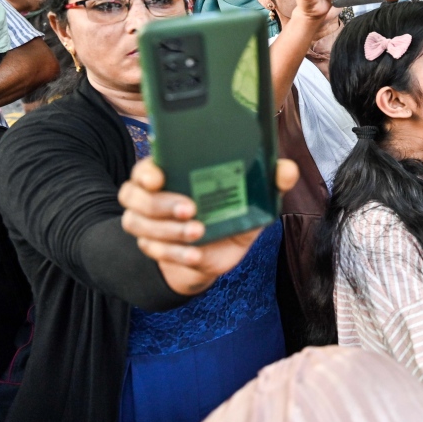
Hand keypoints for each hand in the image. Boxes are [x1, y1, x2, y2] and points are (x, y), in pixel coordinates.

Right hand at [119, 158, 299, 295]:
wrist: (216, 252)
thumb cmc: (231, 214)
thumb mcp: (253, 199)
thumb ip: (269, 182)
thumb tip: (287, 169)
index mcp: (173, 173)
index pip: (145, 167)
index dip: (146, 171)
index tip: (158, 176)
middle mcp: (152, 196)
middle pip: (135, 196)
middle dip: (161, 203)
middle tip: (191, 209)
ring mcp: (148, 224)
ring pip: (139, 224)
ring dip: (169, 231)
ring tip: (198, 232)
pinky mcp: (154, 248)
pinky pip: (155, 251)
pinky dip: (176, 254)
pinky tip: (196, 255)